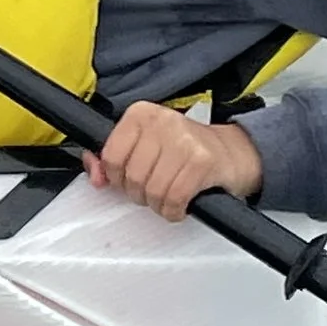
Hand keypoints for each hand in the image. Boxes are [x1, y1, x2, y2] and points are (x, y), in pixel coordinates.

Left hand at [85, 101, 262, 221]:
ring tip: (169, 196)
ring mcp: (183, 140)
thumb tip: (94, 174)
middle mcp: (162, 122)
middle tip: (154, 190)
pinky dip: (174, 211)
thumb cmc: (185, 151)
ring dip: (159, 205)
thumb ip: (113, 159)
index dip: (117, 178)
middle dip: (140, 194)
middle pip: (131, 177)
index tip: (129, 181)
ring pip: (152, 191)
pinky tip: (181, 205)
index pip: (111, 155)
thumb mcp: (145, 147)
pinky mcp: (202, 162)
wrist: (232, 153)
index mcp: (141, 114)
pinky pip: (174, 199)